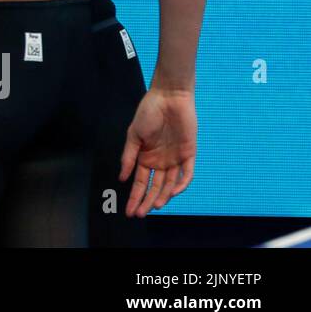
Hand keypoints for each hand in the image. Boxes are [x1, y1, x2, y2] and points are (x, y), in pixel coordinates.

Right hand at [119, 87, 196, 216]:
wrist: (169, 98)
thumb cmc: (148, 113)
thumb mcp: (133, 135)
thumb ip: (128, 157)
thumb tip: (122, 178)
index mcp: (145, 157)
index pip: (140, 182)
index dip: (134, 197)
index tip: (128, 211)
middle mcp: (160, 162)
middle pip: (154, 187)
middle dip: (146, 201)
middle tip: (140, 214)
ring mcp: (174, 159)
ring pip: (170, 184)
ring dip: (163, 196)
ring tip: (155, 206)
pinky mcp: (189, 154)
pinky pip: (186, 174)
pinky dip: (181, 184)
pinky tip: (173, 192)